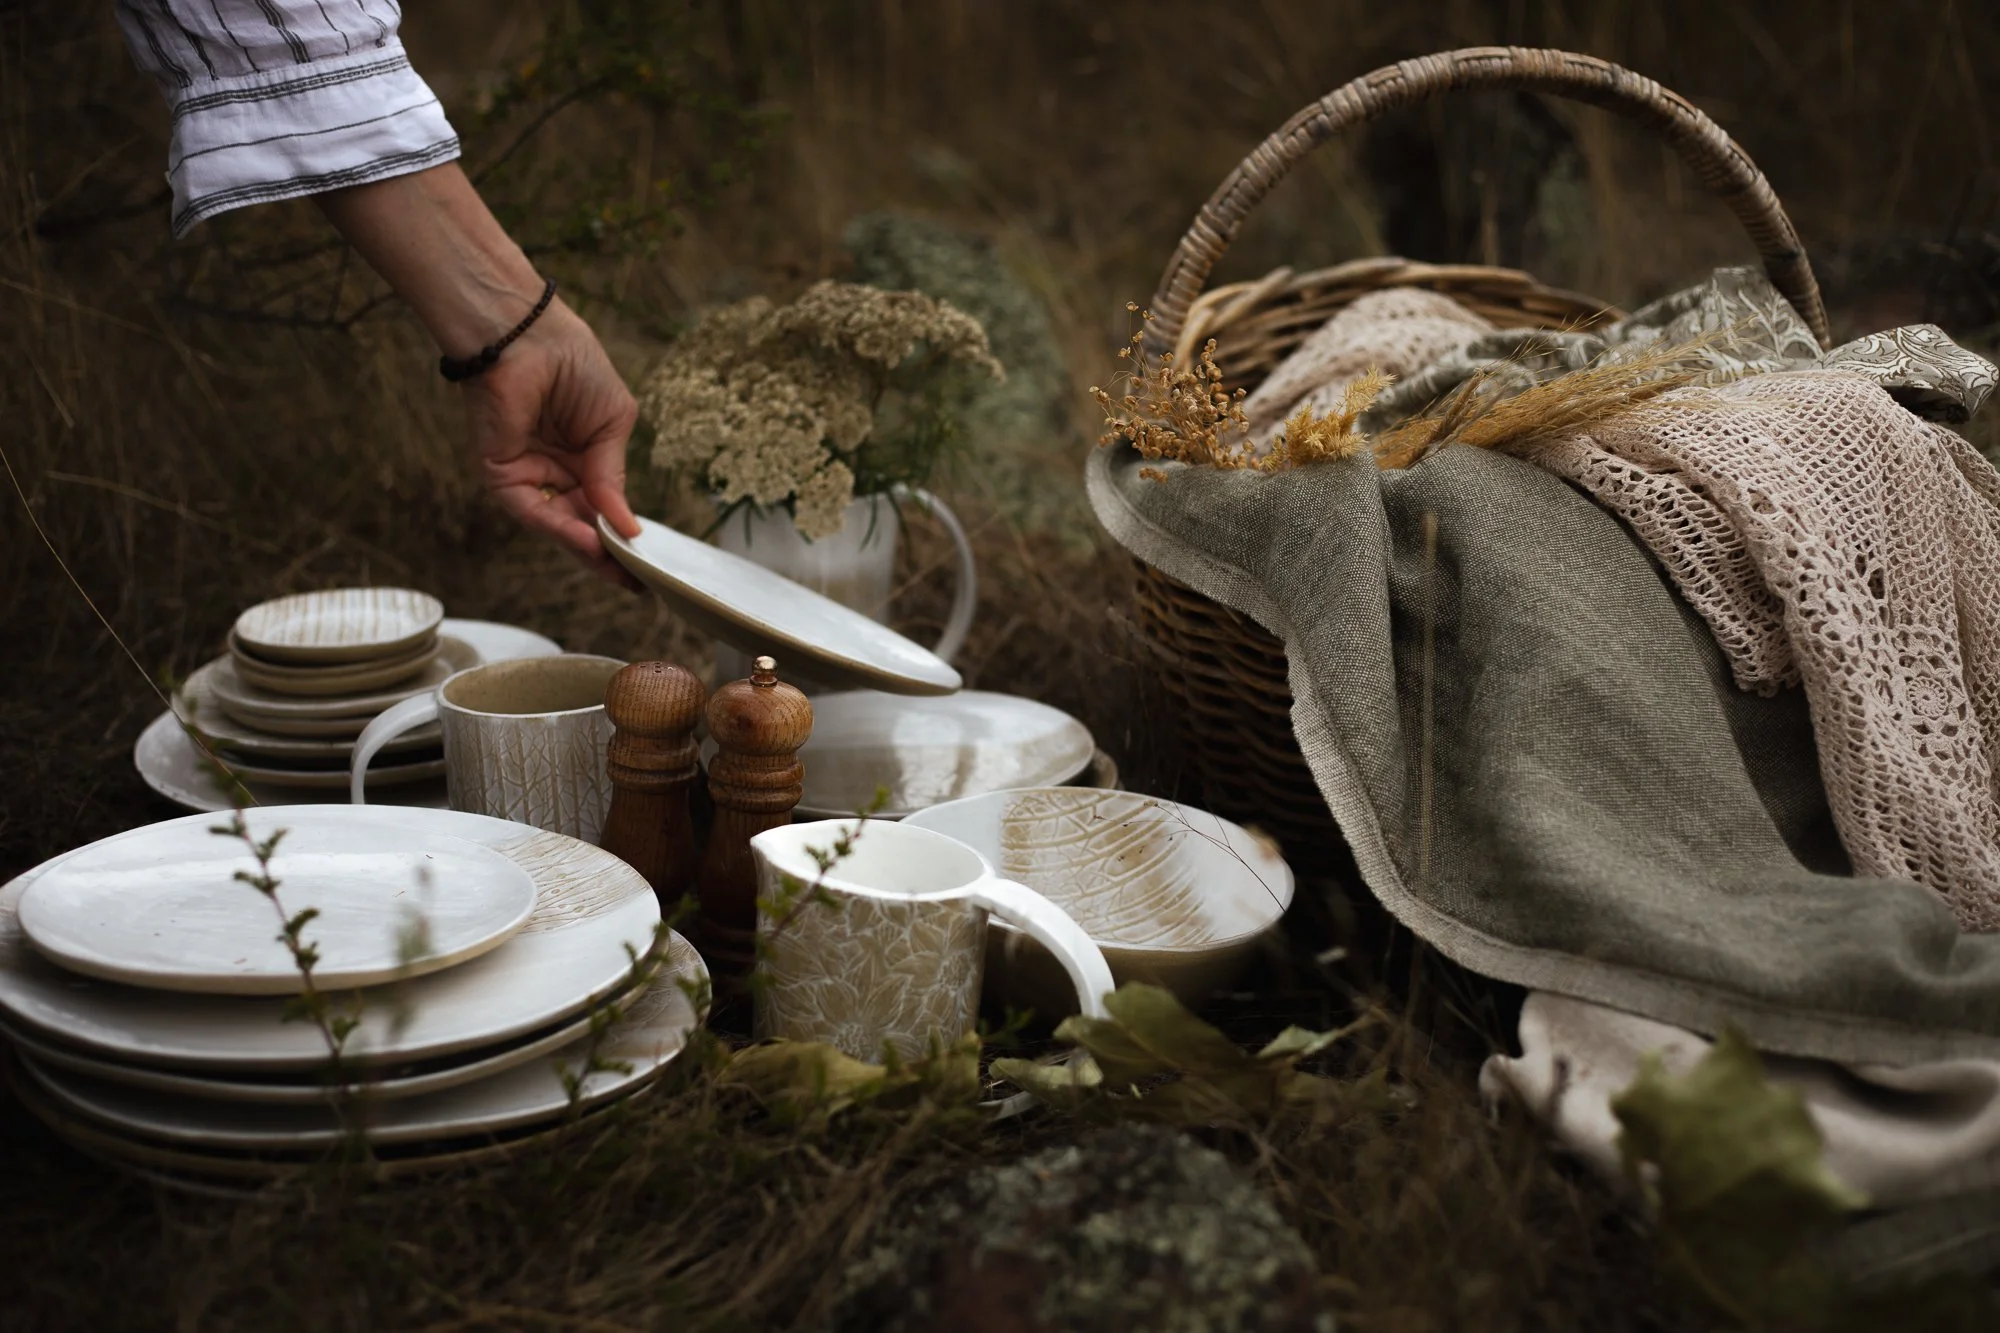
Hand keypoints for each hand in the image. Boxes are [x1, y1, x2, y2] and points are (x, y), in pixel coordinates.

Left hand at [461, 297, 642, 582]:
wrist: (528, 336)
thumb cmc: (573, 365)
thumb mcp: (612, 424)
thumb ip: (613, 477)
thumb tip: (628, 526)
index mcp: (583, 457)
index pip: (604, 507)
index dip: (624, 536)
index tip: (648, 566)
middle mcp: (554, 472)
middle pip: (582, 525)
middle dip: (609, 556)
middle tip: (637, 586)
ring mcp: (527, 476)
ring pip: (560, 525)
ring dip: (589, 550)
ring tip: (620, 571)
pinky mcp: (500, 475)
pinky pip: (533, 511)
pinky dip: (562, 530)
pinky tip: (592, 542)